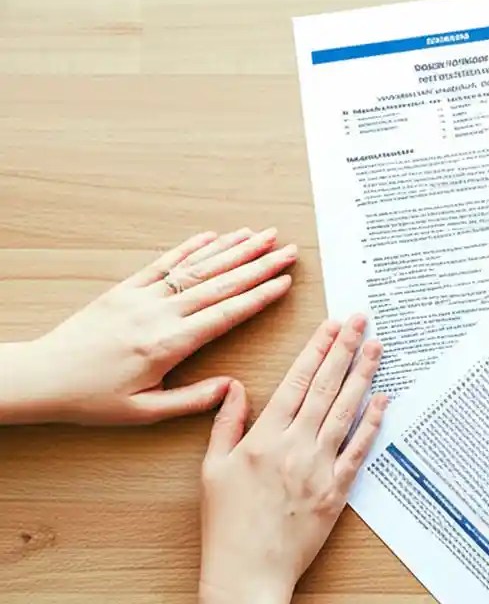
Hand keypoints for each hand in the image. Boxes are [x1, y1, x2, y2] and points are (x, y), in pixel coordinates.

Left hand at [0, 228, 296, 424]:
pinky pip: (164, 263)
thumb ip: (191, 400)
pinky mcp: (124, 290)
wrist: (41, 377)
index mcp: (167, 344)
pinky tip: (214, 236)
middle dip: (258, 264)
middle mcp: (158, 313)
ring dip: (233, 249)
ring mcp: (141, 297)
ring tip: (261, 235)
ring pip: (197, 267)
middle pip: (220, 283)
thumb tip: (231, 389)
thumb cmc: (90, 399)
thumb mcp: (143, 412)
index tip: (285, 281)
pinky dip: (191, 248)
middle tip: (288, 249)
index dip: (259, 296)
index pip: (226, 313)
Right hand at [199, 316, 387, 603]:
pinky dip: (372, 423)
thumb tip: (236, 386)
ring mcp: (318, 468)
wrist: (247, 572)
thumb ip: (226, 423)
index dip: (316, 349)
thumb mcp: (212, 469)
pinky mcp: (335, 491)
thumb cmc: (227, 525)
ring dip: (363, 376)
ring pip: (345, 412)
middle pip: (325, 388)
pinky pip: (358, 450)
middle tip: (362, 321)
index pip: (295, 382)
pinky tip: (383, 400)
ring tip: (376, 347)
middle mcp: (293, 447)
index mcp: (262, 439)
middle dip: (345, 349)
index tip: (331, 325)